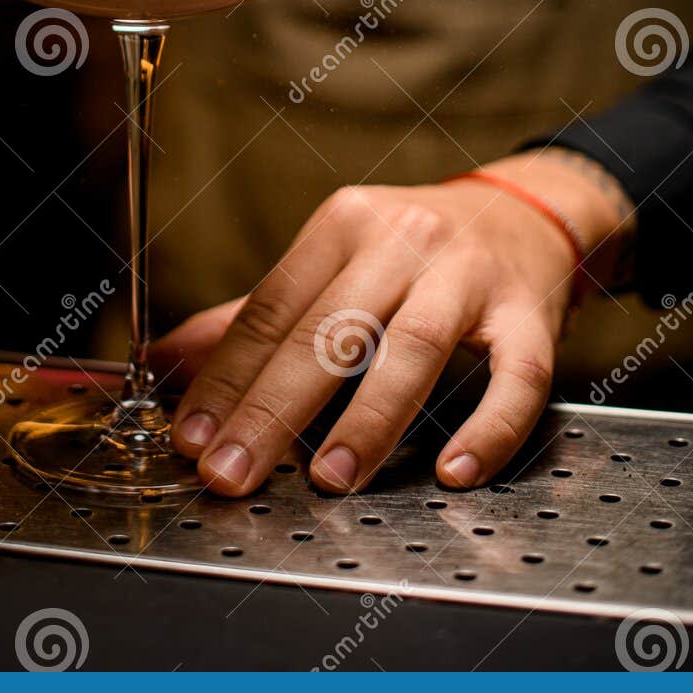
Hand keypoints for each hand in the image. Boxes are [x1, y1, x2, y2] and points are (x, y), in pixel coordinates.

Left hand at [155, 150, 633, 496]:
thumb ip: (253, 320)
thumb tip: (161, 366)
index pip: (273, 308)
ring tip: (328, 479)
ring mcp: (470, 274)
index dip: (226, 376)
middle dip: (273, 408)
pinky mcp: (531, 312)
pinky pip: (516, 375)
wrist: (524, 212)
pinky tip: (453, 471)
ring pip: (416, 348)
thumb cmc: (413, 250)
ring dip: (369, 420)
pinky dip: (488, 427)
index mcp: (344, 223)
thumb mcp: (332, 263)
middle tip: (233, 473)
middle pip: (331, 329)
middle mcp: (404, 239)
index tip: (191, 438)